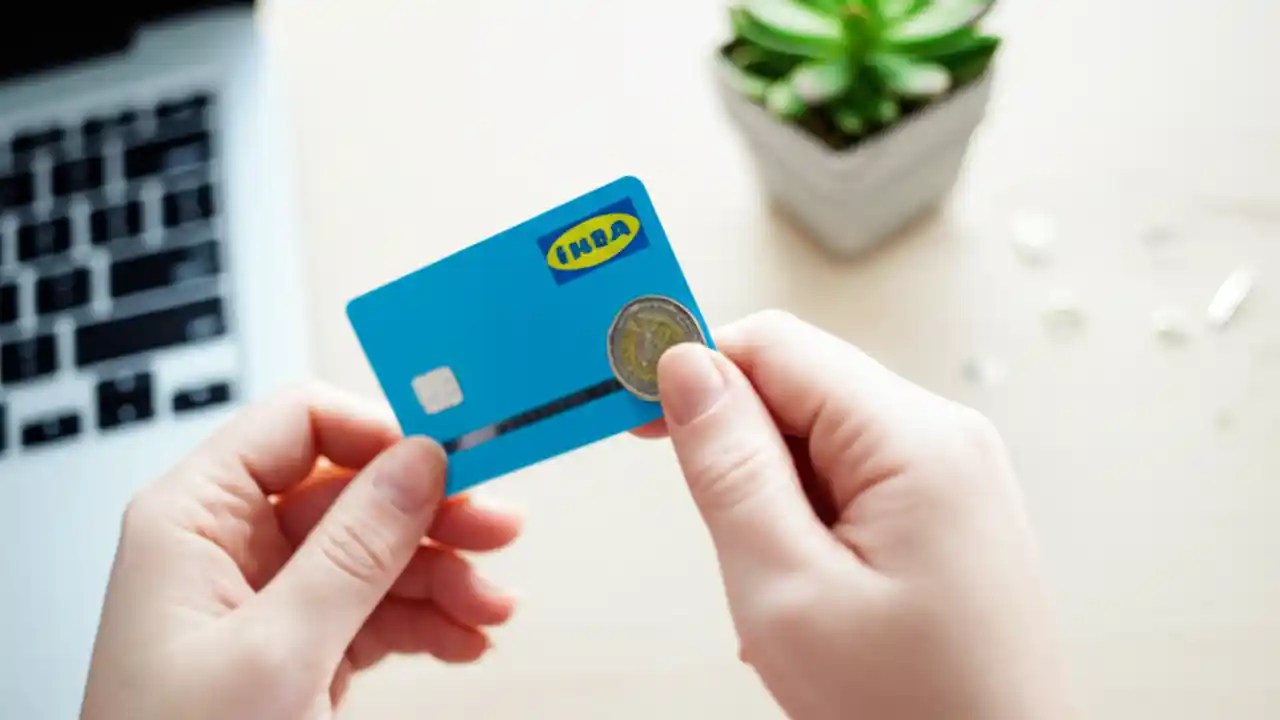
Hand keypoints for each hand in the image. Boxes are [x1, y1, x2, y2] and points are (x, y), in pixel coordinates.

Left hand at [80, 384, 522, 719]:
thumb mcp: (277, 650)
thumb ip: (353, 551)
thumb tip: (418, 464)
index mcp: (194, 520)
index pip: (298, 427)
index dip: (380, 433)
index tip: (451, 456)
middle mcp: (229, 548)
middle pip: (353, 492)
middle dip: (432, 515)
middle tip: (497, 530)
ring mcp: (267, 601)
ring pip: (376, 553)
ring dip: (443, 576)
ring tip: (490, 608)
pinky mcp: (297, 648)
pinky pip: (377, 609)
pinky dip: (427, 622)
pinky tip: (464, 639)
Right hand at [638, 311, 1075, 719]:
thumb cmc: (913, 712)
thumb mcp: (788, 591)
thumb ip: (730, 467)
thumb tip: (685, 367)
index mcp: (915, 440)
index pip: (773, 344)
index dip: (690, 364)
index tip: (630, 407)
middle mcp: (945, 439)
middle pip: (797, 387)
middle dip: (735, 447)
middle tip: (718, 531)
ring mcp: (952, 477)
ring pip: (816, 440)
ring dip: (769, 498)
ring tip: (776, 586)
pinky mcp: (946, 513)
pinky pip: (848, 482)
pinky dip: (804, 524)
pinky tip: (807, 593)